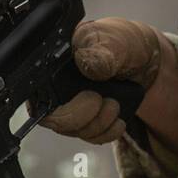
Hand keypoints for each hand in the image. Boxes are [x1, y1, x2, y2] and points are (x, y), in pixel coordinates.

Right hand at [37, 18, 176, 144]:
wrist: (143, 60)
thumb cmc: (124, 43)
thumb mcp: (116, 41)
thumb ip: (101, 51)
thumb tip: (87, 64)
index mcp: (53, 60)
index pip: (34, 90)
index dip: (54, 105)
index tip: (91, 97)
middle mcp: (54, 84)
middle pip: (51, 118)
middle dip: (82, 117)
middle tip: (106, 101)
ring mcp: (67, 104)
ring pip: (70, 131)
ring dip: (98, 125)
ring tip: (115, 105)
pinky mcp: (82, 118)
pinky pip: (86, 137)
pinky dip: (104, 134)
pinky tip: (117, 122)